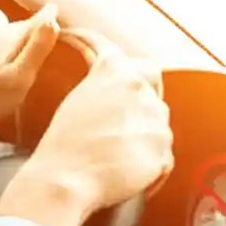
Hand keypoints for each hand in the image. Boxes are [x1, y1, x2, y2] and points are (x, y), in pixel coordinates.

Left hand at [0, 4, 60, 136]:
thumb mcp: (21, 76)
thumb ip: (37, 46)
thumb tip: (52, 18)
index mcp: (9, 36)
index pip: (40, 19)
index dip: (54, 21)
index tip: (67, 24)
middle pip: (27, 26)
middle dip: (42, 31)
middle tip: (59, 40)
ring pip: (14, 35)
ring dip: (27, 41)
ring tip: (40, 52)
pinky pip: (3, 44)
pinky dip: (14, 50)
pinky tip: (16, 65)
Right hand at [0, 30, 172, 225]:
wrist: (67, 180)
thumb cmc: (62, 145)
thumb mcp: (74, 100)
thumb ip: (97, 84)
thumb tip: (105, 89)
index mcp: (114, 71)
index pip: (110, 48)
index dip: (95, 44)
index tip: (85, 45)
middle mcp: (141, 90)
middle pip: (150, 78)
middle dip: (140, 86)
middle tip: (123, 101)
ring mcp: (156, 121)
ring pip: (157, 117)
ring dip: (142, 126)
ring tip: (116, 145)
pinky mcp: (163, 152)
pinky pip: (162, 152)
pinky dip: (147, 159)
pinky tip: (127, 167)